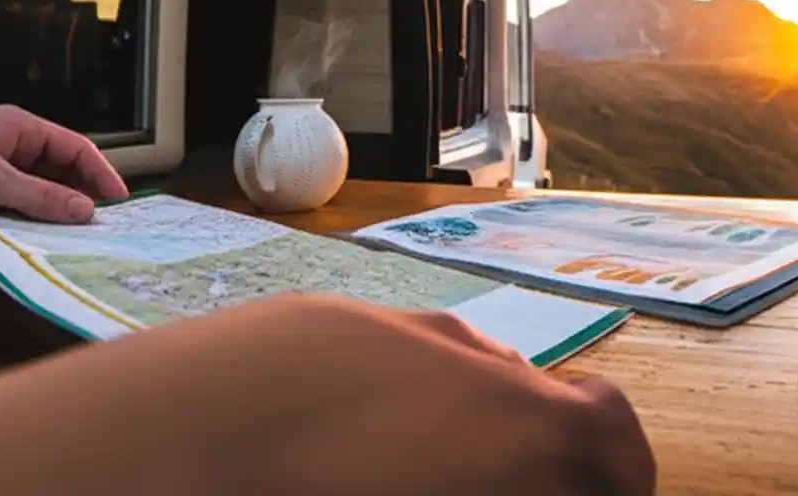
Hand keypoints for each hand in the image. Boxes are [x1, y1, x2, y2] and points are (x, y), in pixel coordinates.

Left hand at [0, 105, 127, 222]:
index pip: (77, 147)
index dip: (102, 173)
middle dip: (83, 194)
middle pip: (61, 168)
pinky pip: (14, 199)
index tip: (120, 202)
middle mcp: (10, 143)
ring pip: (39, 186)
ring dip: (55, 208)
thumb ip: (37, 195)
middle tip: (102, 226)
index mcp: (20, 127)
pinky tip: (36, 234)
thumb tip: (85, 211)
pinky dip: (29, 215)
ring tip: (73, 235)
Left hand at [0, 294, 655, 495]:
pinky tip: (335, 439)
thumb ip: (517, 475)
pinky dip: (394, 397)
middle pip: (547, 403)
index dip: (616, 479)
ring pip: (468, 375)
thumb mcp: (471, 482)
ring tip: (403, 470)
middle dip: (536, 454)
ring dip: (459, 423)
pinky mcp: (337, 318)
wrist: (180, 436)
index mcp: (525, 426)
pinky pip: (396, 356)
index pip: (617, 440)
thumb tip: (519, 472)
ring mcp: (409, 329)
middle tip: (491, 488)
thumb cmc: (326, 487)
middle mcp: (481, 361)